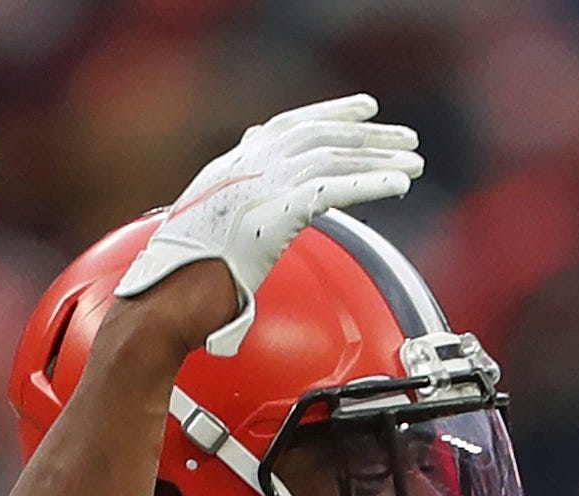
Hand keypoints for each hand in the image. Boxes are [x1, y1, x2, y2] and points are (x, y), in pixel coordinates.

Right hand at [115, 96, 423, 357]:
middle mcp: (246, 165)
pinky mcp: (272, 211)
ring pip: (332, 156)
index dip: (330, 114)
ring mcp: (258, 185)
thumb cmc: (184, 283)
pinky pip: (332, 188)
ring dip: (379, 158)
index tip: (364, 112)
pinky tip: (397, 183)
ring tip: (413, 163)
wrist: (165, 300)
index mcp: (232, 166)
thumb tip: (266, 218)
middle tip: (405, 138)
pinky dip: (369, 182)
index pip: (289, 125)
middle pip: (318, 135)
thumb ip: (242, 212)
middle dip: (368, 135)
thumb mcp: (213, 232)